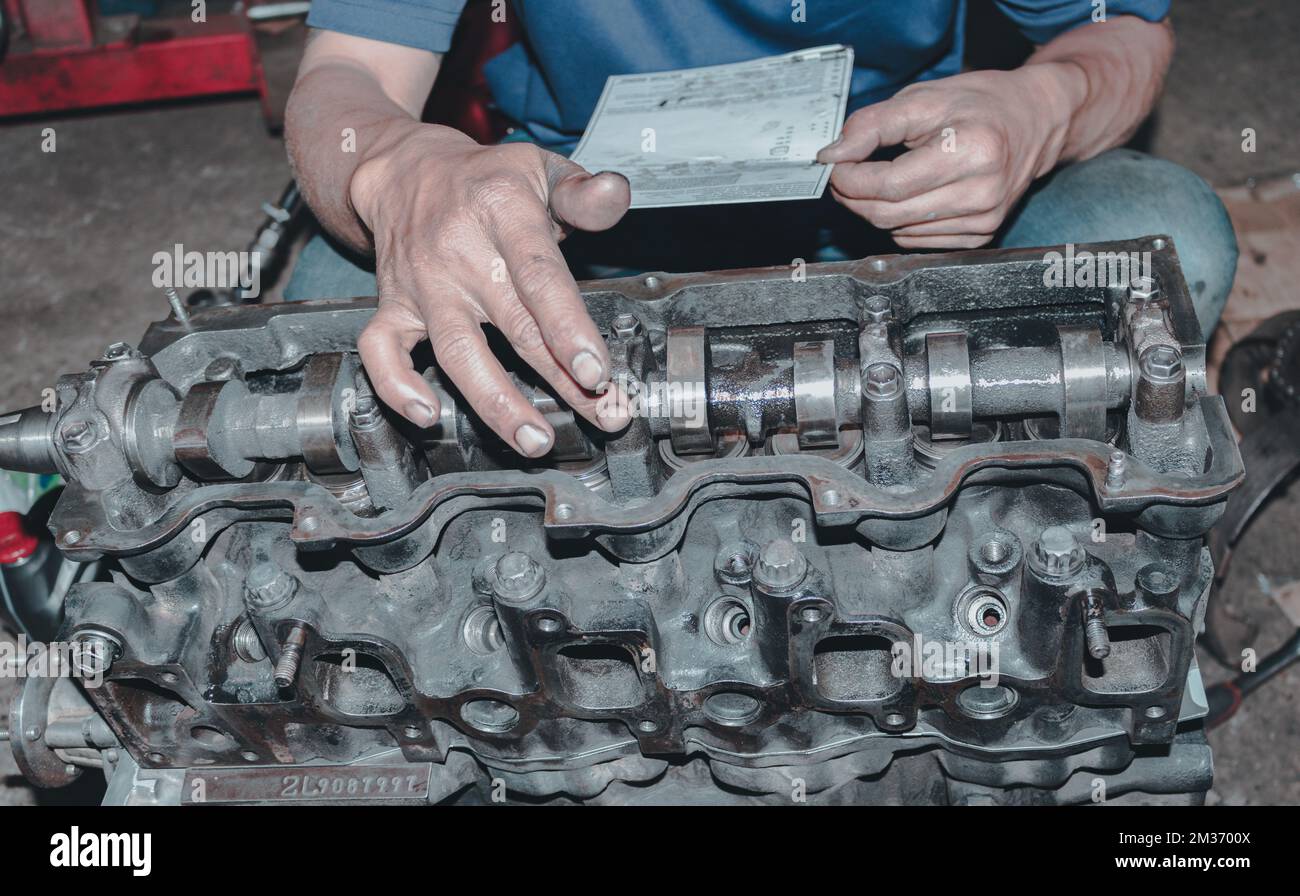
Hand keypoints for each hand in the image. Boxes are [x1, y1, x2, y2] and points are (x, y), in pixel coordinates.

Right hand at [350, 122, 631, 455]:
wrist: (406, 172)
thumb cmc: (488, 183)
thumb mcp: (543, 169)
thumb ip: (585, 194)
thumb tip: (616, 194)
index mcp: (502, 212)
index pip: (539, 276)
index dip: (568, 327)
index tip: (595, 370)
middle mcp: (458, 251)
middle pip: (514, 326)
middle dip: (559, 380)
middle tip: (600, 415)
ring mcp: (423, 284)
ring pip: (457, 352)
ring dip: (496, 403)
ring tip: (533, 439)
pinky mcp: (392, 306)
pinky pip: (381, 351)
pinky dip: (396, 386)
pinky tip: (428, 416)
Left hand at [817, 66, 1074, 248]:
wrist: (1034, 121)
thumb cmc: (977, 105)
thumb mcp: (922, 99)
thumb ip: (871, 126)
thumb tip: (832, 156)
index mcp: (972, 152)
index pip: (888, 186)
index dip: (850, 179)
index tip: (836, 165)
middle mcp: (982, 193)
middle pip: (888, 215)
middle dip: (855, 197)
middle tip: (846, 175)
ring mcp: (984, 221)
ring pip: (898, 232)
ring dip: (876, 209)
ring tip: (882, 178)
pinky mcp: (981, 237)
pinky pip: (916, 240)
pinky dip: (900, 221)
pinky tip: (912, 195)